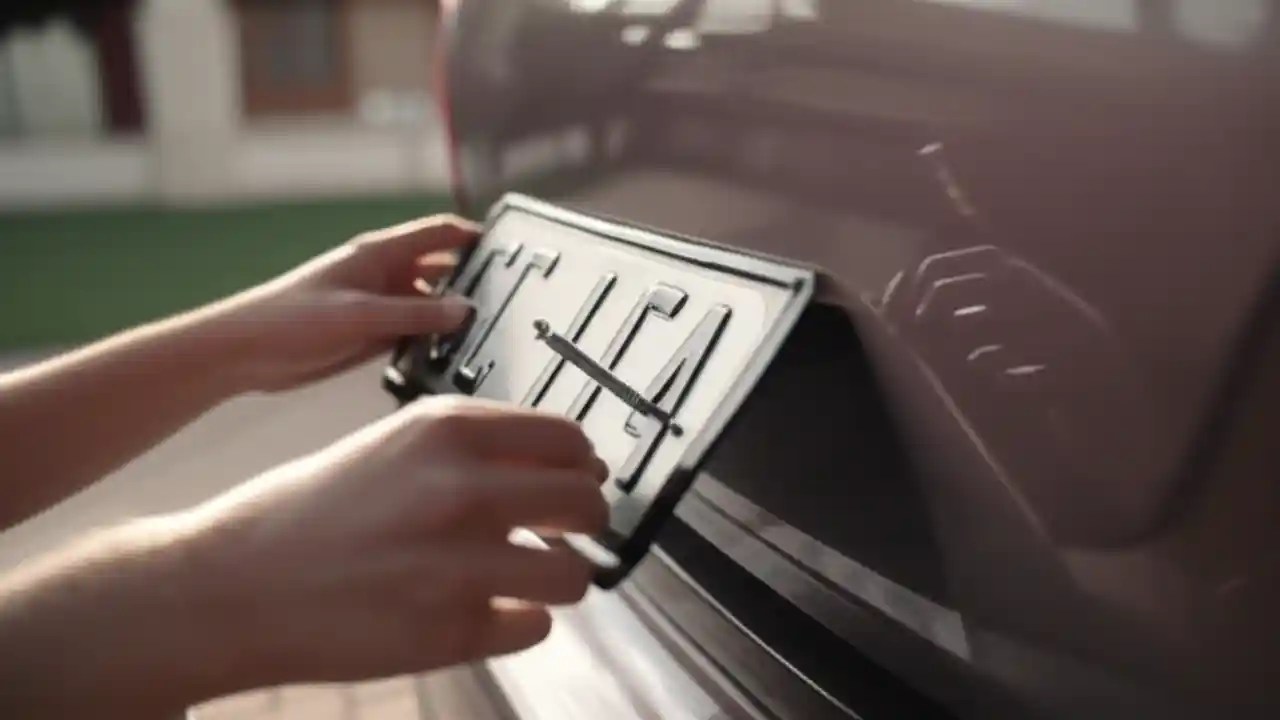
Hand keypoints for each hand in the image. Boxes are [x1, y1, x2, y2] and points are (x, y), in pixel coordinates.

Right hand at [176, 396, 608, 692]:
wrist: (230, 586)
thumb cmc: (303, 513)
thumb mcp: (391, 446)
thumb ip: (469, 450)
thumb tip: (554, 465)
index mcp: (448, 430)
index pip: (568, 439)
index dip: (580, 464)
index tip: (576, 479)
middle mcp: (464, 488)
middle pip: (586, 502)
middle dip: (585, 521)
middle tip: (563, 533)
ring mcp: (460, 563)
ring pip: (574, 574)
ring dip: (559, 577)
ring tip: (527, 577)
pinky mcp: (450, 632)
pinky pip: (534, 626)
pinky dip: (518, 623)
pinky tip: (486, 613)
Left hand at [213, 214, 479, 391]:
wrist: (245, 352)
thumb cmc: (289, 319)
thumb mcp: (360, 315)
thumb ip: (414, 313)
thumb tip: (464, 310)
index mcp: (379, 254)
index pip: (438, 233)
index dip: (472, 235)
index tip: (507, 248)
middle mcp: (383, 275)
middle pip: (439, 269)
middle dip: (469, 280)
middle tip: (505, 299)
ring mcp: (378, 305)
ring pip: (428, 305)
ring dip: (450, 316)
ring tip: (485, 332)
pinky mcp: (370, 334)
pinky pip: (413, 332)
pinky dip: (431, 341)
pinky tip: (450, 355)